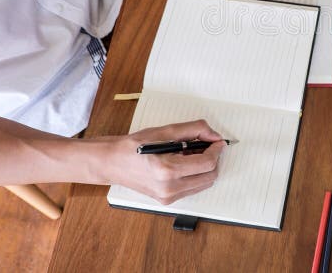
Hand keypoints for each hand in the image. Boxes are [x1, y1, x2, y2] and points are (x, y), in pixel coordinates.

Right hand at [104, 120, 224, 203]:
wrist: (112, 163)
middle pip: (210, 176)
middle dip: (214, 159)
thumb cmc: (134, 146)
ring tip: (193, 153)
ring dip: (206, 168)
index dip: (217, 150)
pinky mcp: (167, 201)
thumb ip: (193, 130)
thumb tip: (214, 135)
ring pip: (204, 183)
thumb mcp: (165, 131)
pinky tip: (185, 164)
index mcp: (167, 170)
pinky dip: (196, 175)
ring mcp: (168, 197)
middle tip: (208, 145)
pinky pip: (193, 188)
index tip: (219, 141)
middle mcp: (169, 188)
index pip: (207, 163)